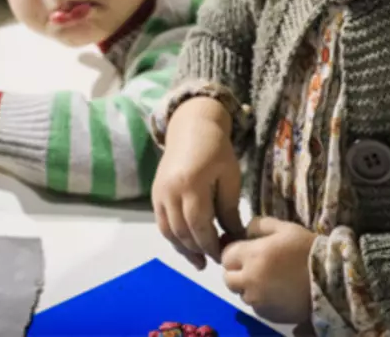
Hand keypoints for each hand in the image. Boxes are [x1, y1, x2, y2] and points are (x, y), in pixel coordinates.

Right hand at [152, 96, 245, 269]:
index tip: (224, 254)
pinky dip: (174, 238)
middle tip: (215, 260)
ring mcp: (159, 193)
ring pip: (168, 231)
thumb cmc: (217, 150)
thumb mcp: (230, 176)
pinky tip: (187, 245)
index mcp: (191, 184)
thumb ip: (229, 208)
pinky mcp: (155, 194)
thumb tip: (235, 237)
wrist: (191, 128)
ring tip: (200, 261)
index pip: (199, 225)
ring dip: (183, 249)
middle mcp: (170, 191)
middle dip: (198, 249)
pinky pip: (162, 223)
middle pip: (182, 231)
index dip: (211, 244)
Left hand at [221, 217, 315, 323]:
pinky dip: (261, 300)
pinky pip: (256, 307)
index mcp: (252, 256)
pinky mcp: (268, 315)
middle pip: (228, 279)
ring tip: (269, 279)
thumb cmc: (307, 249)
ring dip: (248, 287)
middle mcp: (250, 281)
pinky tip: (277, 292)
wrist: (331, 280)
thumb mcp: (285, 228)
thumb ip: (260, 225)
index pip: (226, 257)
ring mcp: (258, 301)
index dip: (234, 253)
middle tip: (254, 266)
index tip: (246, 251)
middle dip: (236, 272)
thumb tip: (245, 229)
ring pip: (241, 294)